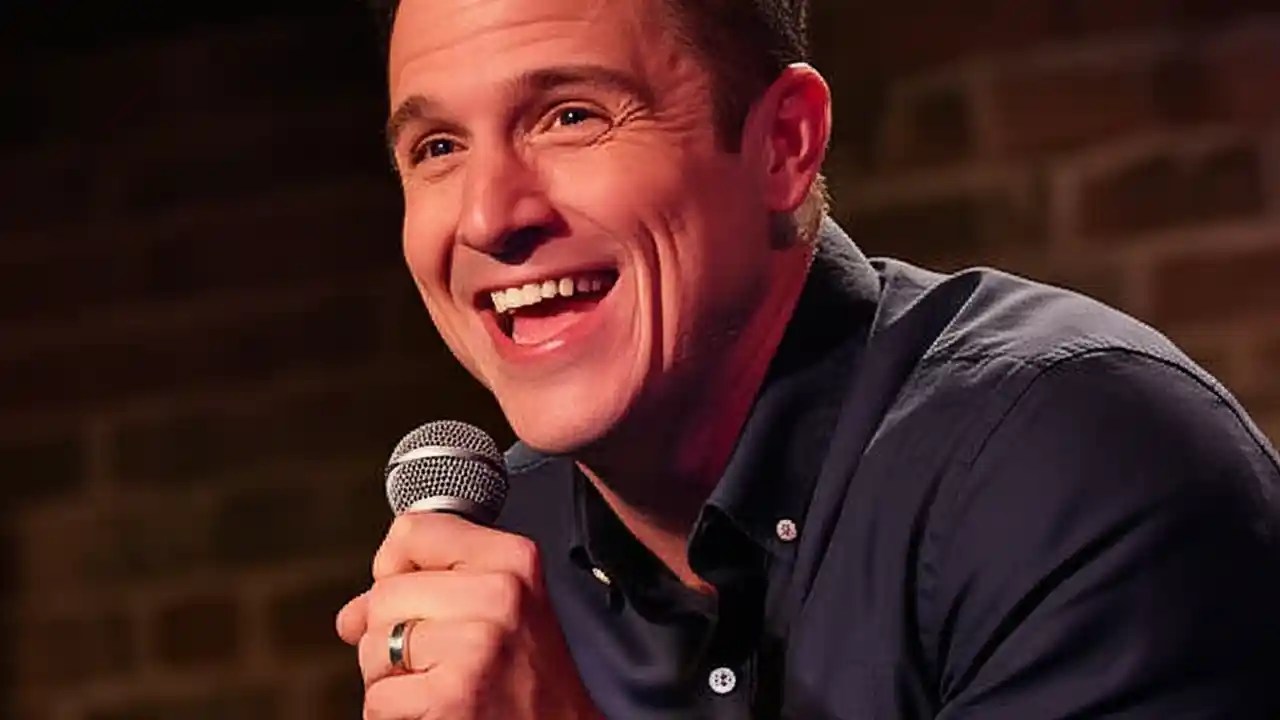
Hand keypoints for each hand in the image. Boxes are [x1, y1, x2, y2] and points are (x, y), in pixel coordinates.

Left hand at [336, 513, 601, 719]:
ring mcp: (477, 646)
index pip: (412, 531)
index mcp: (512, 560)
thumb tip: (352, 615)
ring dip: (390, 677)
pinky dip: (394, 715)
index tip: (417, 598)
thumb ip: (431, 590)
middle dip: (391, 632)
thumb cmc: (529, 679)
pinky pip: (379, 697)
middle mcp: (500, 594)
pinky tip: (436, 710)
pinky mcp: (452, 696)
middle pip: (384, 592)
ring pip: (372, 644)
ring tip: (439, 684)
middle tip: (438, 658)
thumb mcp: (504, 610)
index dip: (396, 568)